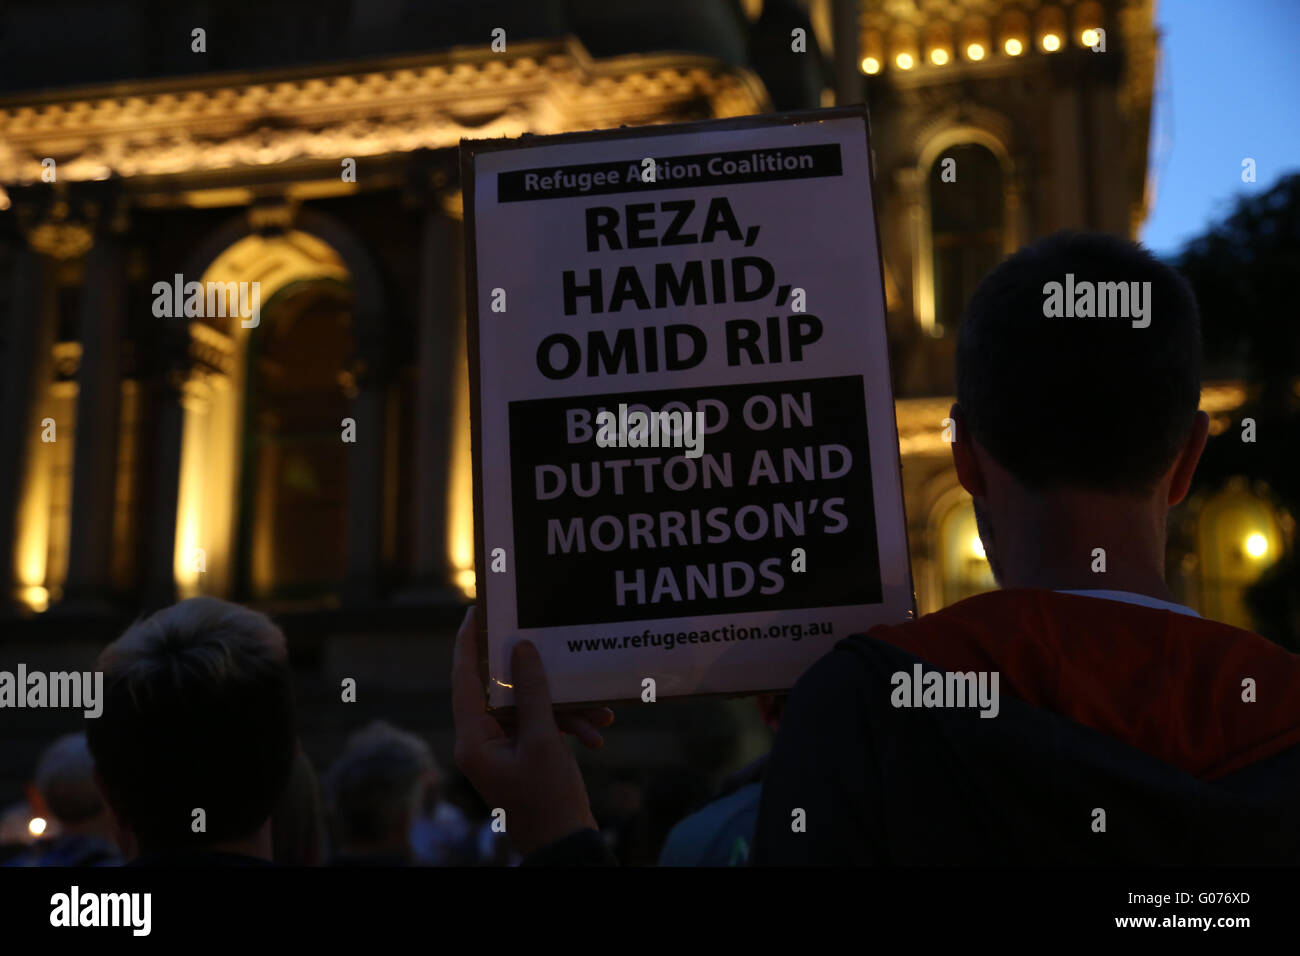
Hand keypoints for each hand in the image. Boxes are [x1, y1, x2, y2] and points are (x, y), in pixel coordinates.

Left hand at [451, 606, 613, 855]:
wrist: (565, 846)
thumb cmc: (549, 800)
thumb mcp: (543, 741)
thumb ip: (533, 692)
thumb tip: (521, 649)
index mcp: (472, 738)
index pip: (464, 678)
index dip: (468, 642)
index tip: (475, 611)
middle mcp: (481, 741)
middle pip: (501, 690)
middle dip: (536, 676)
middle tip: (542, 637)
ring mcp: (502, 749)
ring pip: (528, 708)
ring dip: (564, 707)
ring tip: (598, 713)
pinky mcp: (523, 755)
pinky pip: (541, 726)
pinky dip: (568, 725)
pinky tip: (597, 731)